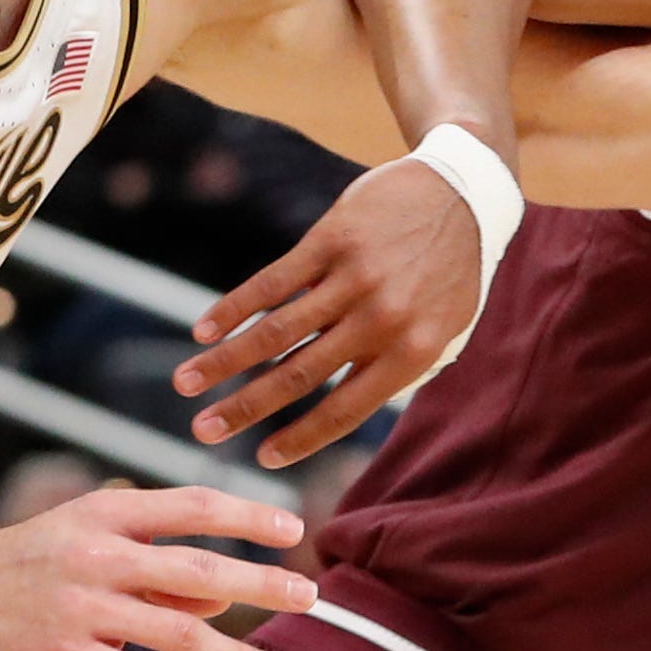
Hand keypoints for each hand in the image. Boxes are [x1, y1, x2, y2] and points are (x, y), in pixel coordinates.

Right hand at [0, 487, 313, 650]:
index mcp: (107, 514)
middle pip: (198, 567)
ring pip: (177, 630)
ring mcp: (83, 608)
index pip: (193, 506)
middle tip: (310, 596)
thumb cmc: (31, 562)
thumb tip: (222, 596)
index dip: (248, 516)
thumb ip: (155, 559)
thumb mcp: (88, 537)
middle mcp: (99, 556)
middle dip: (261, 584)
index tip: (294, 530)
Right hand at [175, 154, 480, 467]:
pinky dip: (234, 308)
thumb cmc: (452, 271)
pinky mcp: (331, 239)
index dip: (300, 439)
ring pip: (276, 332)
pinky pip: (273, 282)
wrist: (465, 190)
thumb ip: (397, 369)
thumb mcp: (445, 330)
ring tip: (186, 383)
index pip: (345, 410)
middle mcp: (381, 320)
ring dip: (223, 362)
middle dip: (244, 409)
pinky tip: (204, 330)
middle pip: (298, 376)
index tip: (262, 460)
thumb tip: (342, 408)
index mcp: (413, 353)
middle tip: (202, 432)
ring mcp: (354, 278)